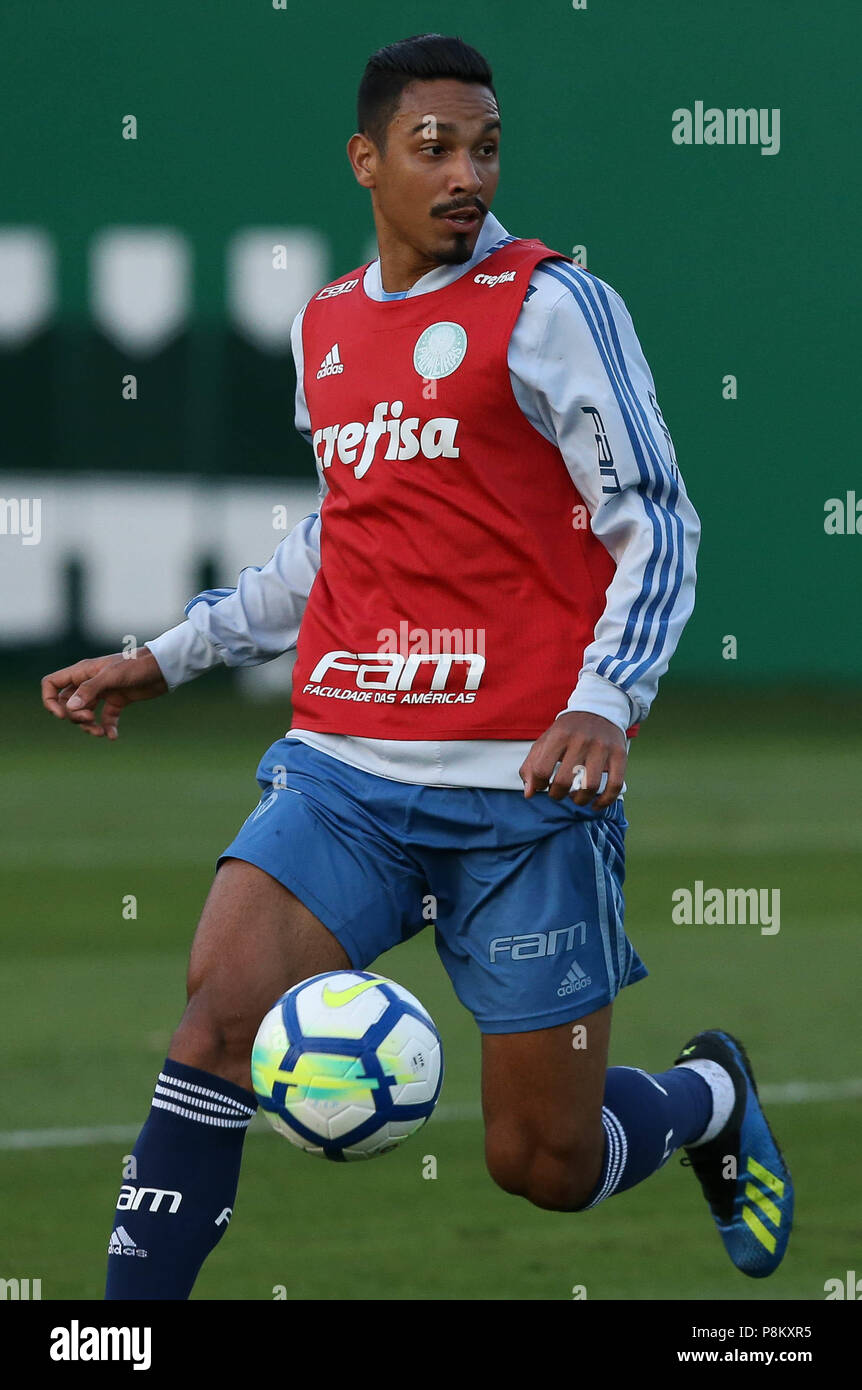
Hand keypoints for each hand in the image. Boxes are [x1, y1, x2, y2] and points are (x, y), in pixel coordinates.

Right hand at [41, 647, 167, 739]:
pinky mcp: (118, 701)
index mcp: (82, 672)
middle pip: (67, 703)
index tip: (62, 714)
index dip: (50, 701)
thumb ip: (90, 690)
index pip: (52, 684)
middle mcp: (89, 682)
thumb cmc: (136, 666)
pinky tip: (113, 736)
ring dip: (89, 726)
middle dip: (74, 716)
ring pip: (85, 713)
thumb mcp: (112, 676)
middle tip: (89, 719)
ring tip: (101, 732)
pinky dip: (108, 727)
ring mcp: (104, 692)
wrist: (163, 667)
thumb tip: (70, 708)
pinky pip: (106, 718)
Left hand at [519, 711, 626, 808]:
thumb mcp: (546, 740)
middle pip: (564, 781)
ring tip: (575, 797)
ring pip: (590, 787)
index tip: (542, 785)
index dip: (538, 784)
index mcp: (559, 735)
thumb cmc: (568, 730)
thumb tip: (529, 794)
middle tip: (558, 793)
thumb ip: (532, 766)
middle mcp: (581, 740)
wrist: (599, 708)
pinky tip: (595, 805)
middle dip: (557, 795)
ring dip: (579, 800)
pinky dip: (604, 801)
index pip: (541, 769)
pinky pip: (615, 785)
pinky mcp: (619, 755)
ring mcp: (602, 747)